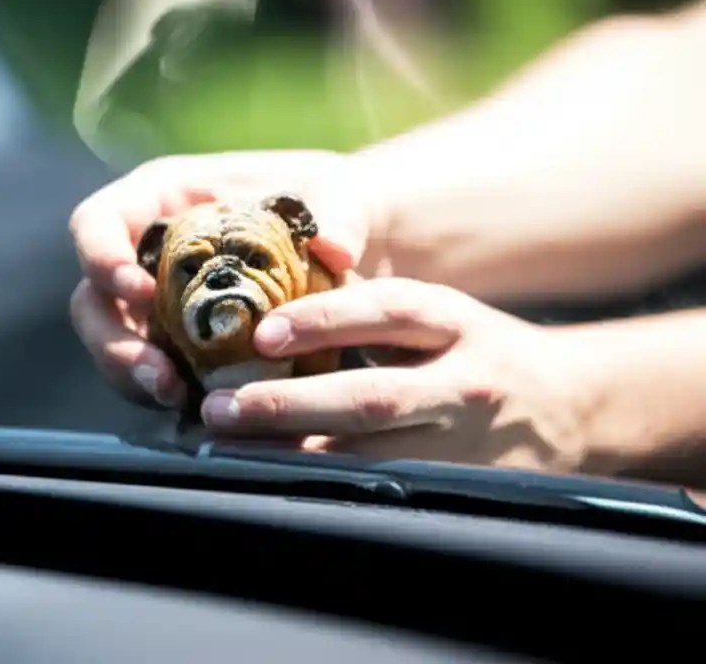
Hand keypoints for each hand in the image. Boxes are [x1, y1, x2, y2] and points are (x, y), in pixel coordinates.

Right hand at [68, 150, 379, 408]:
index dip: (101, 256)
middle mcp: (145, 253)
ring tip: (180, 399)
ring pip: (115, 347)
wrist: (353, 249)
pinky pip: (154, 376)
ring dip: (135, 379)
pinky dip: (171, 396)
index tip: (139, 290)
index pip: (97, 222)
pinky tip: (206, 412)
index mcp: (160, 198)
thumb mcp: (340, 195)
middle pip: (92, 300)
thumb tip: (334, 248)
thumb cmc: (332, 205)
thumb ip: (338, 213)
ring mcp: (156, 306)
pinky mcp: (178, 347)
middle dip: (114, 343)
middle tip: (160, 374)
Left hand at [200, 277, 594, 472]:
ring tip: (228, 450)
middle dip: (288, 406)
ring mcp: (463, 445)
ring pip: (372, 457)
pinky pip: (383, 491)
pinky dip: (326, 487)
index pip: (390, 311)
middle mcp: (463, 383)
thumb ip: (369, 310)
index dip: (324, 319)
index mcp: (456, 322)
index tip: (262, 333)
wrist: (573, 407)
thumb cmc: (478, 350)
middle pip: (371, 397)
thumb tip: (271, 303)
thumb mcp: (438, 315)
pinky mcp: (459, 489)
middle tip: (219, 409)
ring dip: (294, 456)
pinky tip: (275, 482)